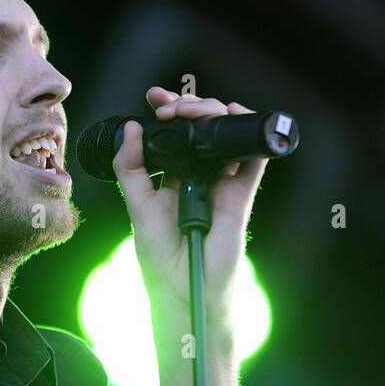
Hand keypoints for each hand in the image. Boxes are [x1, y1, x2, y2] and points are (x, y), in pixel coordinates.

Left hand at [111, 86, 268, 319]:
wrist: (183, 286)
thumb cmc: (161, 255)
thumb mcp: (137, 206)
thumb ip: (130, 168)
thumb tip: (130, 128)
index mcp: (175, 176)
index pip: (177, 134)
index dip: (170, 111)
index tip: (155, 98)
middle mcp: (201, 175)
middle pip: (203, 128)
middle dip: (189, 107)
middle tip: (171, 107)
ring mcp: (223, 183)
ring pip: (227, 135)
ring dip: (213, 113)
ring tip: (192, 111)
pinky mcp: (241, 194)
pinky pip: (254, 157)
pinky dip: (249, 132)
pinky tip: (235, 115)